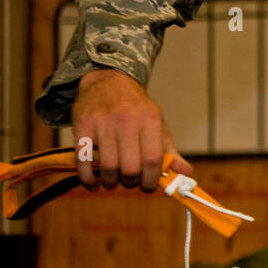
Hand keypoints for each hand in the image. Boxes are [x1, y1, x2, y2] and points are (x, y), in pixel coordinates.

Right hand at [71, 68, 192, 191]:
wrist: (108, 80)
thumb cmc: (136, 108)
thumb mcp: (157, 124)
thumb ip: (169, 151)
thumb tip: (186, 173)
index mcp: (150, 120)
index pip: (153, 159)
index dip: (151, 180)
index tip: (148, 187)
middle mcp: (127, 120)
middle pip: (130, 167)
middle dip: (131, 183)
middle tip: (130, 183)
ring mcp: (103, 123)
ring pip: (108, 167)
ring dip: (111, 182)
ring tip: (113, 182)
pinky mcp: (82, 125)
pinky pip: (83, 160)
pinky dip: (88, 178)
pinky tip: (93, 183)